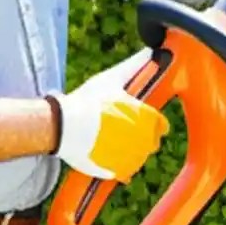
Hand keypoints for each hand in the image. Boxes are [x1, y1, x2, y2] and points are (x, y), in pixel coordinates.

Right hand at [48, 55, 167, 182]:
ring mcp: (132, 159)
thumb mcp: (112, 79)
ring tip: (106, 138)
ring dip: (127, 149)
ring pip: (137, 157)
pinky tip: (101, 152)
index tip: (137, 118)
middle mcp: (144, 141)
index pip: (161, 125)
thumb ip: (134, 66)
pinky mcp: (117, 173)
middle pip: (149, 141)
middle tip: (116, 127)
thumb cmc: (88, 101)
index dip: (150, 121)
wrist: (64, 126)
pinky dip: (115, 164)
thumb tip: (151, 51)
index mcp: (146, 118)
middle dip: (138, 135)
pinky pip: (123, 171)